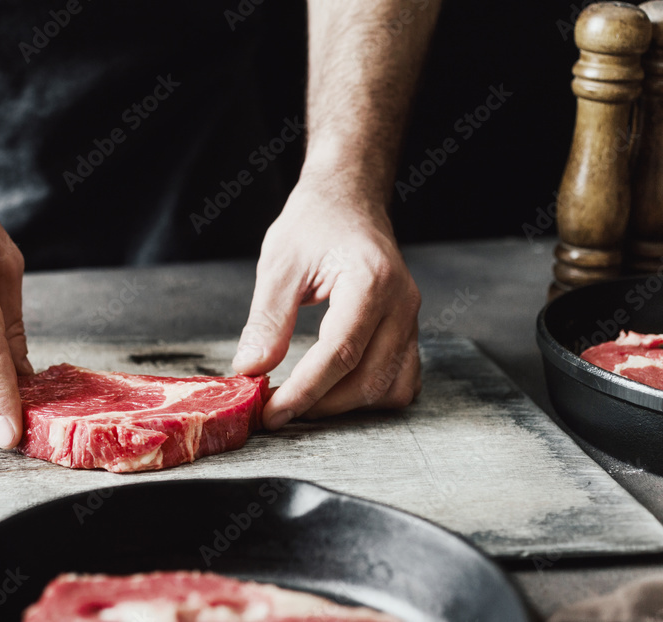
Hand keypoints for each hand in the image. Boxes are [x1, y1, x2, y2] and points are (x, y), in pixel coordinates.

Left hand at [232, 179, 420, 428]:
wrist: (348, 200)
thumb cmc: (314, 223)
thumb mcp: (280, 264)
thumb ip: (268, 320)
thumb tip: (251, 369)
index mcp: (370, 282)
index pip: (340, 353)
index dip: (304, 391)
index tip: (272, 413)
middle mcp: (401, 304)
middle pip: (368, 379)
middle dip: (321, 405)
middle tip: (278, 410)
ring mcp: (411, 318)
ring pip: (391, 388)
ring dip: (347, 406)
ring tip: (304, 402)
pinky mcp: (409, 329)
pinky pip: (402, 380)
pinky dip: (371, 396)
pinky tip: (336, 391)